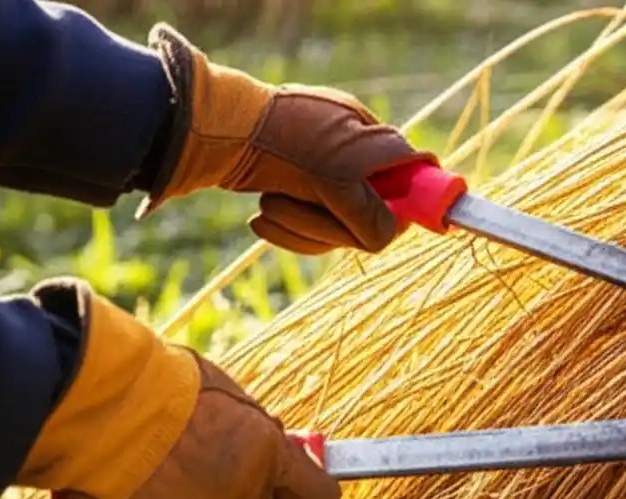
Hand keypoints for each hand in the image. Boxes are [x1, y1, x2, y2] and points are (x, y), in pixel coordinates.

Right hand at [15, 279, 337, 498]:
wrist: (98, 398)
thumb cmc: (163, 383)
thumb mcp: (225, 394)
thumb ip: (251, 428)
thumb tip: (265, 439)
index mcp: (264, 449)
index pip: (316, 493)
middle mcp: (237, 490)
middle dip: (231, 493)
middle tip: (197, 456)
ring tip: (151, 456)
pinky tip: (121, 477)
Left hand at [142, 24, 431, 254]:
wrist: (213, 134)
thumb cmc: (278, 145)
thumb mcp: (332, 181)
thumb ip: (369, 215)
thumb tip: (390, 237)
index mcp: (372, 139)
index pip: (413, 171)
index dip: (410, 199)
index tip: (396, 221)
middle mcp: (355, 152)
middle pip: (372, 212)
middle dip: (333, 224)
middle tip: (306, 215)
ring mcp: (326, 171)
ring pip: (338, 225)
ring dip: (303, 227)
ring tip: (269, 208)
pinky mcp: (298, 188)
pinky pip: (310, 226)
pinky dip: (288, 228)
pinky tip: (262, 218)